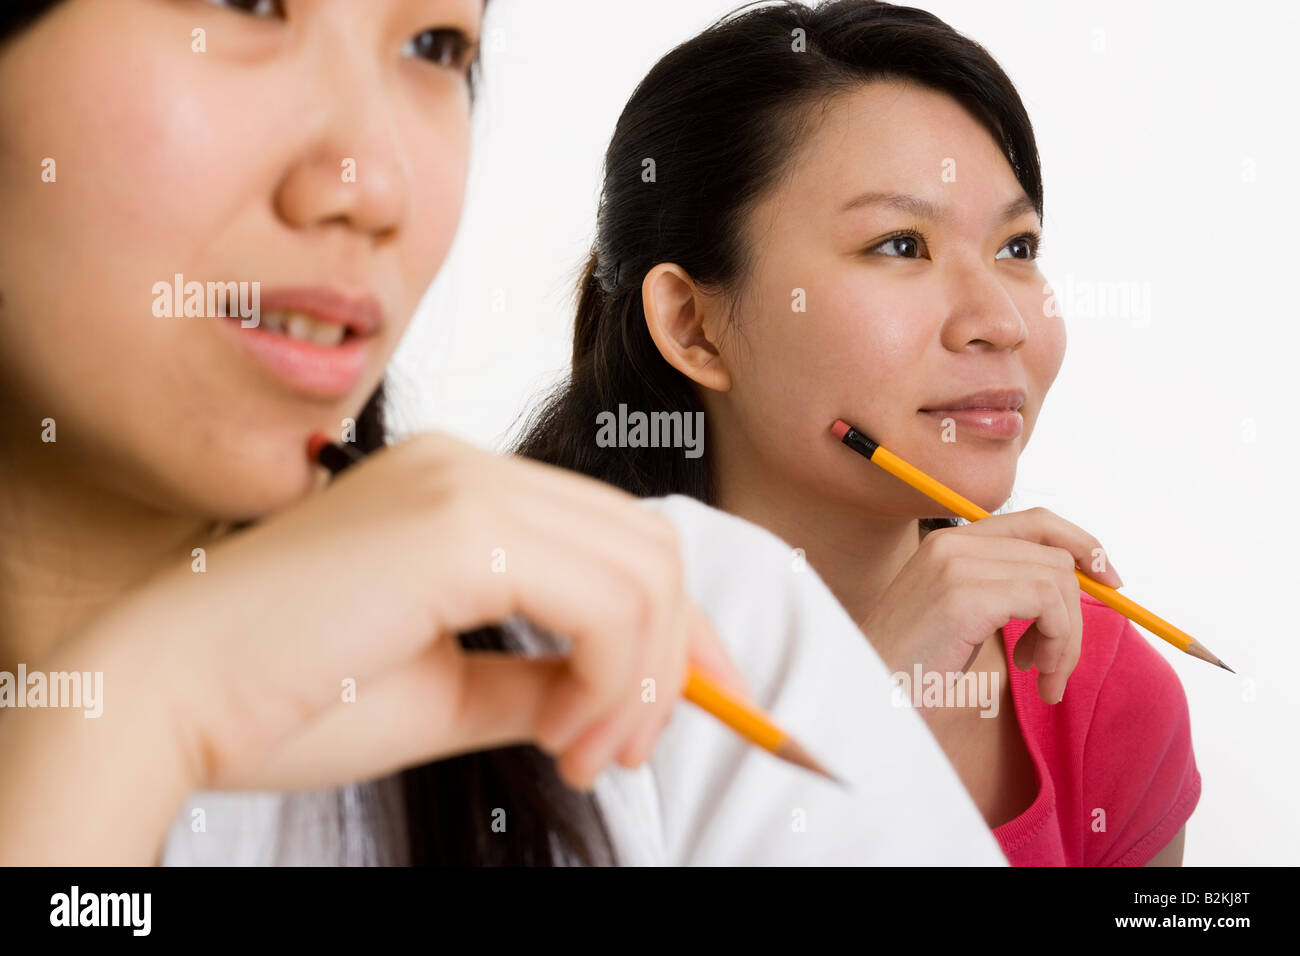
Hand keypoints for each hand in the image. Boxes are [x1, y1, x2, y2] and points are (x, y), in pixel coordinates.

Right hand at [100, 430, 745, 793]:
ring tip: (588, 753)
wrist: (164, 699)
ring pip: (642, 567)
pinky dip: (613, 676)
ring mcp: (465, 484)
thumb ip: (541, 679)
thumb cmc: (286, 698)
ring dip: (643, 677)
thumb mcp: (447, 690)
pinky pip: (603, 598)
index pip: (616, 534)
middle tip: (628, 748)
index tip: (693, 699)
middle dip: (672, 656)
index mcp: (461, 491)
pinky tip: (566, 734)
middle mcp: (471, 466)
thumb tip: (619, 694)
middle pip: (647, 544)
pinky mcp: (457, 526)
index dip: (677, 621)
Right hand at [861, 507, 1122, 708]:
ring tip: (1042, 677)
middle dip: (1076, 614)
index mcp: (948, 542)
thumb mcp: (963, 619)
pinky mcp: (965, 595)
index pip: (1036, 520)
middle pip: (1056, 554)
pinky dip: (1059, 642)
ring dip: (1067, 638)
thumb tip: (1082, 584)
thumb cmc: (915, 671)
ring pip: (1059, 579)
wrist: (868, 698)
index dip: (1084, 544)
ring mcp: (957, 564)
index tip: (1112, 583)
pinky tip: (1033, 676)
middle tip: (1054, 666)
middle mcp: (953, 542)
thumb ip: (1007, 592)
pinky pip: (1048, 602)